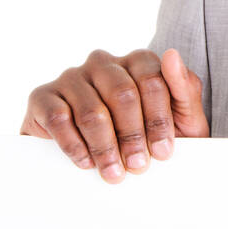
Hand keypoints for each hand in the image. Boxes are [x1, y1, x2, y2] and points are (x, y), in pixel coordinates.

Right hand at [20, 48, 208, 182]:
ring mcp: (72, 77)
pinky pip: (59, 119)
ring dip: (105, 148)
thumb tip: (172, 55)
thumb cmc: (150, 135)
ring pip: (92, 111)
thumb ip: (184, 87)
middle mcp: (103, 63)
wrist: (107, 159)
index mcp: (138, 61)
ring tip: (114, 172)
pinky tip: (86, 163)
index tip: (163, 152)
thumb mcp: (181, 117)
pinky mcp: (43, 96)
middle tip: (137, 166)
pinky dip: (74, 145)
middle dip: (133, 136)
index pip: (152, 82)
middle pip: (122, 95)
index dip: (159, 121)